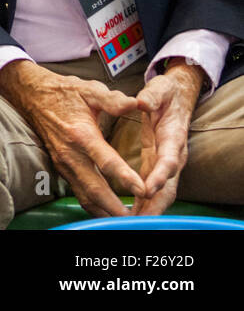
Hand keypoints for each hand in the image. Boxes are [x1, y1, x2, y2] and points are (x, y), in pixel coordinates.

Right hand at [0, 60, 144, 216]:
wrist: (32, 96)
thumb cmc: (64, 92)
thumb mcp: (89, 89)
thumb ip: (113, 100)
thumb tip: (135, 103)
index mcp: (81, 134)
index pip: (106, 161)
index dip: (125, 176)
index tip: (143, 189)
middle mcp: (71, 154)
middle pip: (94, 188)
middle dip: (114, 207)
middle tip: (134, 220)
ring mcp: (64, 163)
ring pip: (85, 195)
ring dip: (104, 211)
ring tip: (124, 221)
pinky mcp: (61, 167)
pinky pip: (78, 192)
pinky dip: (94, 205)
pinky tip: (107, 211)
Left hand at [130, 59, 203, 215]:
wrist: (176, 95)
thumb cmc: (166, 93)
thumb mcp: (159, 88)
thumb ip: (151, 95)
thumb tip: (141, 100)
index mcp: (173, 136)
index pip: (169, 159)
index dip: (160, 175)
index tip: (148, 188)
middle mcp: (173, 153)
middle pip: (169, 184)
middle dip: (156, 203)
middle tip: (141, 219)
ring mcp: (166, 160)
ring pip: (163, 190)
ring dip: (150, 207)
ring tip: (134, 222)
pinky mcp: (157, 162)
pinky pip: (153, 186)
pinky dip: (146, 200)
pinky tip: (134, 213)